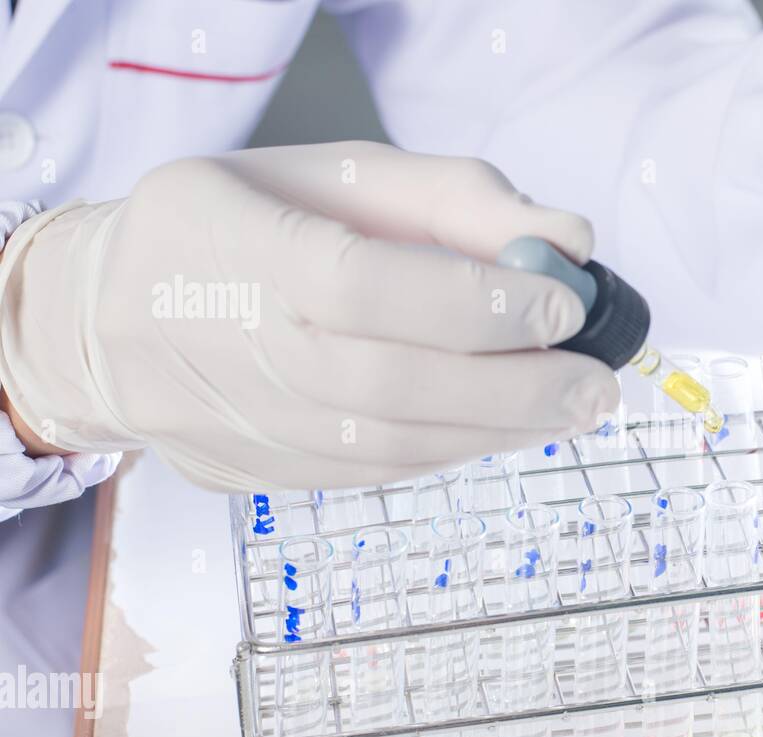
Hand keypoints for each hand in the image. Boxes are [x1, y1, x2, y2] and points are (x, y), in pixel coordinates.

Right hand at [0, 142, 617, 488]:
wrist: (108, 319)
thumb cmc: (237, 226)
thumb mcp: (333, 176)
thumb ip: (453, 197)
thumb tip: (571, 239)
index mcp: (238, 252)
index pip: (364, 288)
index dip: (473, 304)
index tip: (562, 304)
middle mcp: (232, 349)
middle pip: (389, 387)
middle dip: (514, 390)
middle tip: (597, 383)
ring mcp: (240, 426)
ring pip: (388, 448)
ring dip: (498, 432)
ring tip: (572, 407)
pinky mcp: (258, 475)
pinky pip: (372, 476)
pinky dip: (452, 453)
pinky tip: (504, 427)